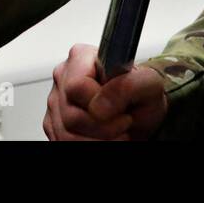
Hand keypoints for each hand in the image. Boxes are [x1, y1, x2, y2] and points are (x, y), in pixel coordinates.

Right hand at [43, 44, 167, 140]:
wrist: (138, 114)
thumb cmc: (140, 96)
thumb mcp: (149, 84)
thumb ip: (129, 85)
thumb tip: (101, 104)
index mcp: (81, 57)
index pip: (78, 85)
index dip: (100, 103)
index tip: (120, 109)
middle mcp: (64, 77)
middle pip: (71, 115)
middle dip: (104, 128)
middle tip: (124, 122)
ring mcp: (56, 102)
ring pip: (66, 134)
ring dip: (98, 141)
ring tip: (117, 132)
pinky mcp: (54, 124)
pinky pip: (63, 142)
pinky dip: (89, 146)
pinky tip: (104, 138)